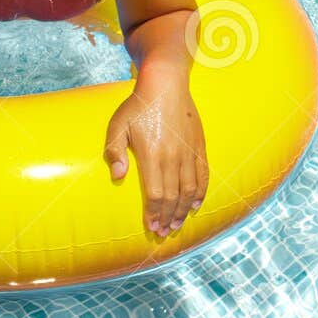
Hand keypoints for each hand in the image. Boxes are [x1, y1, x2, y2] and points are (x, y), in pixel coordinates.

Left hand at [103, 70, 208, 236]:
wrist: (165, 84)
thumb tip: (118, 175)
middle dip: (168, 218)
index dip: (153, 213)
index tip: (151, 226)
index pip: (155, 194)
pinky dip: (200, 193)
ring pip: (189, 190)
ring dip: (183, 211)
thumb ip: (114, 151)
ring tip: (177, 225)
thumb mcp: (117, 125)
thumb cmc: (137, 106)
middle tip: (163, 232)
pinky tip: (195, 205)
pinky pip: (203, 175)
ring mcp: (188, 152)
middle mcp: (173, 157)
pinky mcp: (199, 146)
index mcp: (152, 155)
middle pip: (172, 197)